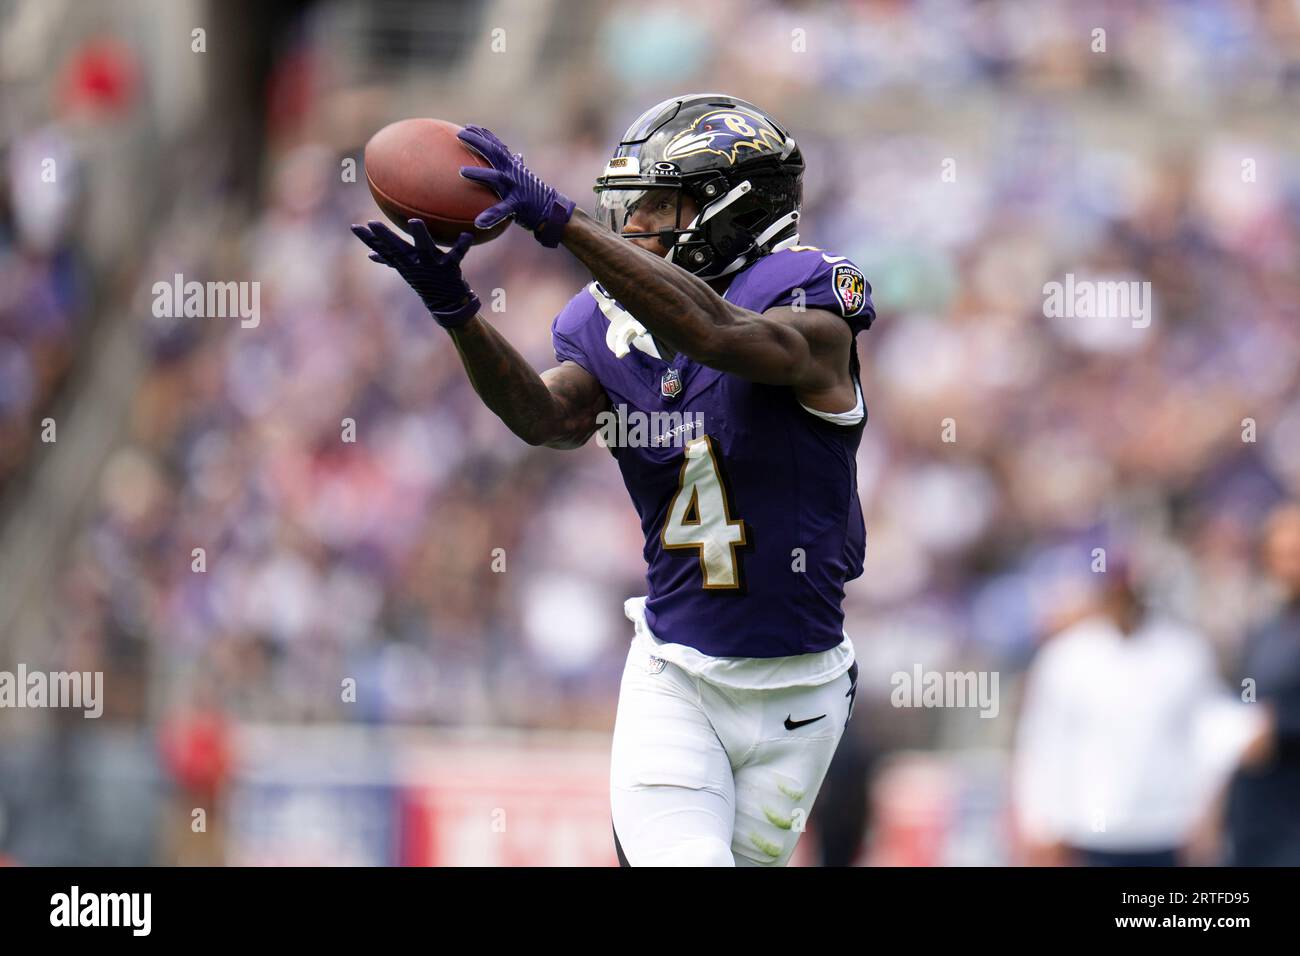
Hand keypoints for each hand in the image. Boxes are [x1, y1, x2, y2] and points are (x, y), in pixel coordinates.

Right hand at [351, 219, 480, 327]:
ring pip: (424, 247)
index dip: (369, 239)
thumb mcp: (405, 270)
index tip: (355, 227)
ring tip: (414, 223)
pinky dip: (462, 245)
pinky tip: (467, 235)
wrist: (447, 304)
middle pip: (397, 248)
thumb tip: (370, 253)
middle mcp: (416, 263)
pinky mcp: (450, 267)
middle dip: (385, 237)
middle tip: (372, 224)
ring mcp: (432, 264)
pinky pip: (457, 254)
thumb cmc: (425, 281)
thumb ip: (389, 259)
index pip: (383, 249)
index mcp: (405, 262)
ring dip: (419, 235)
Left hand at [457, 125, 574, 246]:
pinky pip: (503, 210)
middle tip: (460, 134)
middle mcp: (512, 173)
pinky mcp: (519, 204)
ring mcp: (515, 187)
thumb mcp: (525, 177)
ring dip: (479, 173)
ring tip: (462, 172)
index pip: (496, 146)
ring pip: (496, 177)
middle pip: (494, 152)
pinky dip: (491, 215)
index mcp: (512, 167)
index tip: (467, 126)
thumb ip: (518, 165)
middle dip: (478, 142)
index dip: (483, 135)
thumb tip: (518, 155)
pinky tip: (479, 222)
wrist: (552, 209)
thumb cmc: (535, 194)